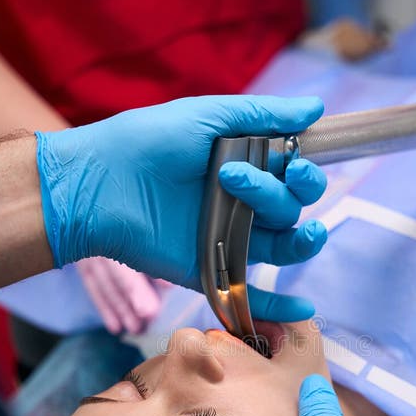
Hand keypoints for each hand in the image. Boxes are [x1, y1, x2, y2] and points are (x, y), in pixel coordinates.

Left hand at [36, 95, 327, 321]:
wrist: (98, 184)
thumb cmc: (148, 141)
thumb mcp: (207, 116)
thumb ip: (264, 114)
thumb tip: (317, 108)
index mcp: (246, 166)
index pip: (295, 176)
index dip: (306, 173)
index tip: (295, 162)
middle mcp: (243, 204)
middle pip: (292, 209)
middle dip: (282, 195)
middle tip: (240, 179)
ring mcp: (230, 239)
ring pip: (283, 245)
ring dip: (292, 235)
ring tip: (254, 210)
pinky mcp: (212, 271)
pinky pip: (253, 293)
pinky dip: (280, 305)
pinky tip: (304, 306)